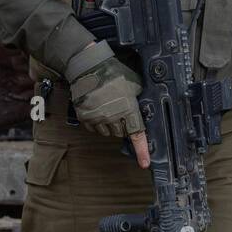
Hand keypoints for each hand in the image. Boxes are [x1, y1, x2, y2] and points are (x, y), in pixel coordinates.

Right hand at [66, 40, 147, 164]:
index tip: (145, 163)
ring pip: (108, 132)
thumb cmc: (114, 74)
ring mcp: (98, 119)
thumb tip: (141, 106)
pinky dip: (97, 123)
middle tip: (121, 111)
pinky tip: (98, 109)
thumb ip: (138, 99)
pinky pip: (94, 128)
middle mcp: (113, 117)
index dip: (142, 150)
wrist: (90, 68)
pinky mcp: (86, 118)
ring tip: (108, 108)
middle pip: (121, 133)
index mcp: (128, 110)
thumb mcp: (135, 84)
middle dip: (123, 126)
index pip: (137, 135)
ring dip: (110, 125)